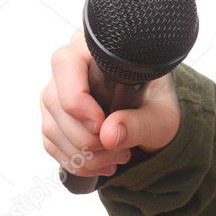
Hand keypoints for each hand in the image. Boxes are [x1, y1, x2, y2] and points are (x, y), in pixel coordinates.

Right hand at [40, 29, 181, 176]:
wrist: (155, 119)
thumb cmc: (158, 106)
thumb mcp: (162, 116)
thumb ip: (141, 123)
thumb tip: (109, 135)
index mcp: (95, 52)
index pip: (66, 64)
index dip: (78, 99)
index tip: (102, 125)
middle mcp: (69, 70)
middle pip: (56, 103)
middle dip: (88, 138)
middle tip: (121, 150)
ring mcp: (57, 95)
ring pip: (52, 128)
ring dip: (86, 154)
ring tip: (119, 156)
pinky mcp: (54, 120)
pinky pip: (52, 145)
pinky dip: (78, 162)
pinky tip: (104, 163)